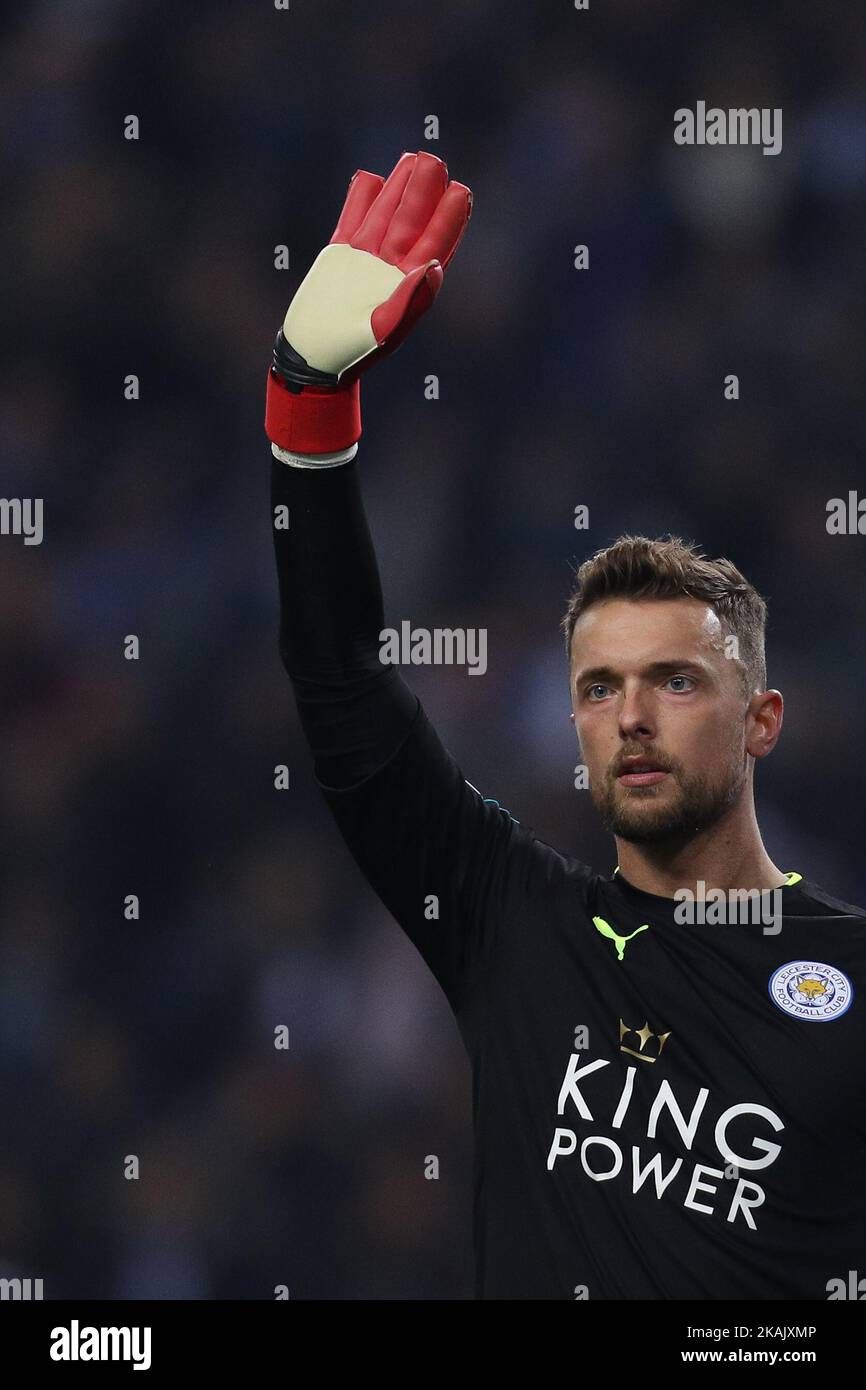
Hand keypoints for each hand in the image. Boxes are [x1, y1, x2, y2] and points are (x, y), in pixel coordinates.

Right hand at [266, 151, 471, 454]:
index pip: (435, 243)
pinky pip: (352, 218)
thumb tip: (435, 266)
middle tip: (433, 160)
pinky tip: (371, 177)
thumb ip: (409, 300)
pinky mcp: (339, 254)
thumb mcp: (382, 329)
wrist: (312, 355)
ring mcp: (366, 257)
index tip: (460, 191)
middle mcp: (391, 266)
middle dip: (423, 191)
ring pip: (384, 213)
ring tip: (411, 158)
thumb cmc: (351, 351)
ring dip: (397, 187)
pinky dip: (359, 198)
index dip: (449, 218)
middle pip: (411, 221)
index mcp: (410, 283)